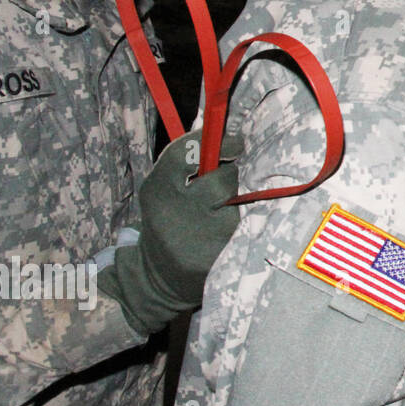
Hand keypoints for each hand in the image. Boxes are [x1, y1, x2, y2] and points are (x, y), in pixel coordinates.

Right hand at [96, 131, 242, 333]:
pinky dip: (247, 223)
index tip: (236, 142)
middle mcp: (174, 214)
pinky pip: (245, 228)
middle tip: (235, 178)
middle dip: (234, 177)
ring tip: (232, 206)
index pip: (185, 155)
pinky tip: (235, 227)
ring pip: (238, 206)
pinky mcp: (219, 257)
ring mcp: (198, 239)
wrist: (161, 278)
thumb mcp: (165, 189)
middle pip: (221, 182)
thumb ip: (187, 161)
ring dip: (242, 201)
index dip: (217, 143)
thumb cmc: (171, 219)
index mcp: (157, 191)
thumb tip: (224, 127)